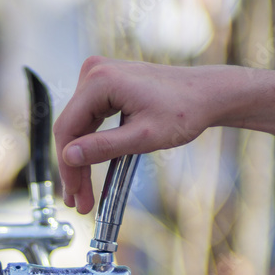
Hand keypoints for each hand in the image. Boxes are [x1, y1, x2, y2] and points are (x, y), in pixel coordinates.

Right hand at [53, 57, 220, 213]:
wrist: (207, 94)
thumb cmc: (184, 111)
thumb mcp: (143, 137)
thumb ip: (104, 147)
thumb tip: (69, 157)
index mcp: (99, 81)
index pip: (67, 129)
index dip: (68, 167)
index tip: (74, 195)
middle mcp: (94, 72)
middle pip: (71, 129)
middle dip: (74, 167)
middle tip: (78, 201)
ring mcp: (100, 75)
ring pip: (79, 126)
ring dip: (80, 159)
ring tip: (83, 192)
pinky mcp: (107, 83)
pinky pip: (90, 118)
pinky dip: (91, 143)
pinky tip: (91, 167)